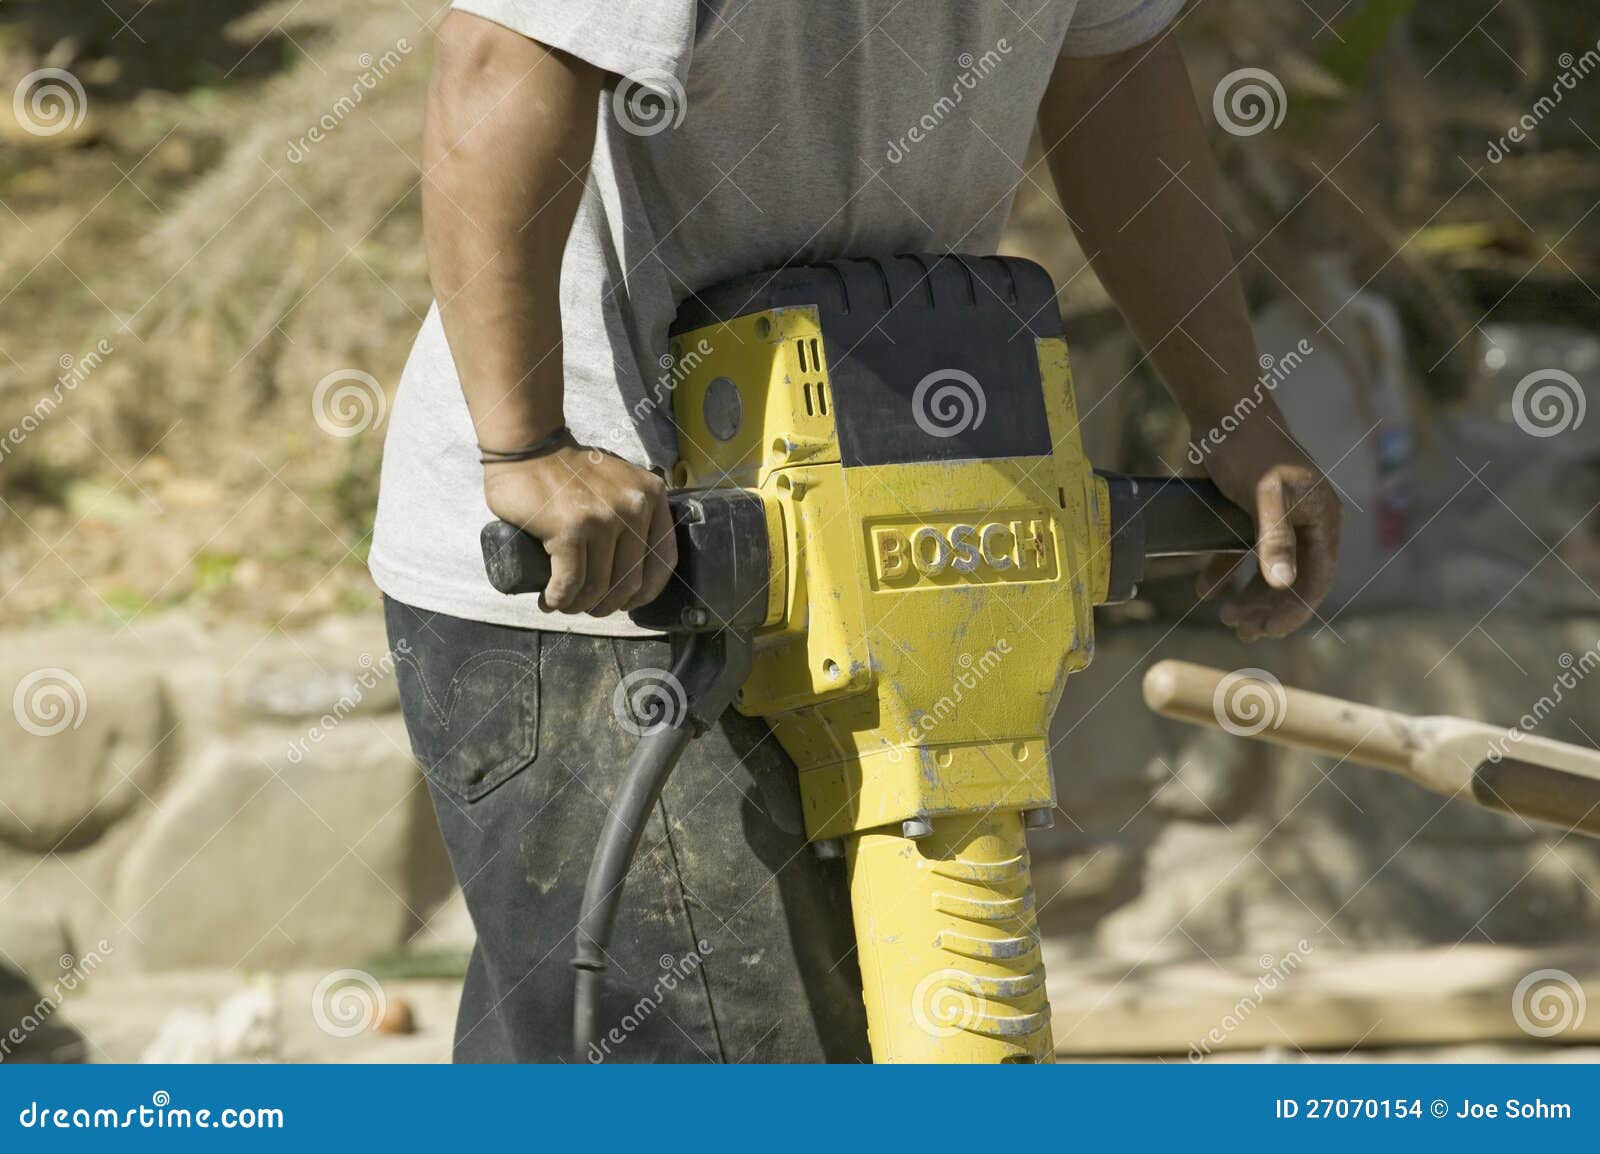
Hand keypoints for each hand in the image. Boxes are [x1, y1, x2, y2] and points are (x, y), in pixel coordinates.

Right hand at [484, 444, 676, 615]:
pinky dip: (559, 599)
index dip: (647, 591)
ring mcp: (603, 518)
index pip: (664, 559)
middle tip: (588, 607)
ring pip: (599, 587)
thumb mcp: (620, 482)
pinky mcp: (570, 530)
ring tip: (564, 603)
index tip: (628, 602)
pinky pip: (570, 583)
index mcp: (652, 496)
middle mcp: (634, 506)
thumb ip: (636, 509)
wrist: (528, 446)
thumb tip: (639, 563)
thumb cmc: (569, 470)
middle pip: (630, 581)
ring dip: (579, 606)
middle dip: (607, 605)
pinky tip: (550, 599)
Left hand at [1195, 422, 1341, 641]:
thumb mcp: (1264, 497)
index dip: (1293, 609)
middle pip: (1291, 580)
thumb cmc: (1250, 451)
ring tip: (1225, 615)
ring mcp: (1274, 521)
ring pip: (1266, 572)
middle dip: (1267, 608)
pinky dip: (1223, 573)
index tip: (1267, 631)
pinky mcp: (1244, 515)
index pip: (1317, 578)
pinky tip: (1205, 590)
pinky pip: (1238, 554)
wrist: (1221, 413)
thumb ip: (1274, 541)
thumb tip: (1283, 586)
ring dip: (1248, 597)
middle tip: (1239, 629)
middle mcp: (1304, 523)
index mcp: (1322, 519)